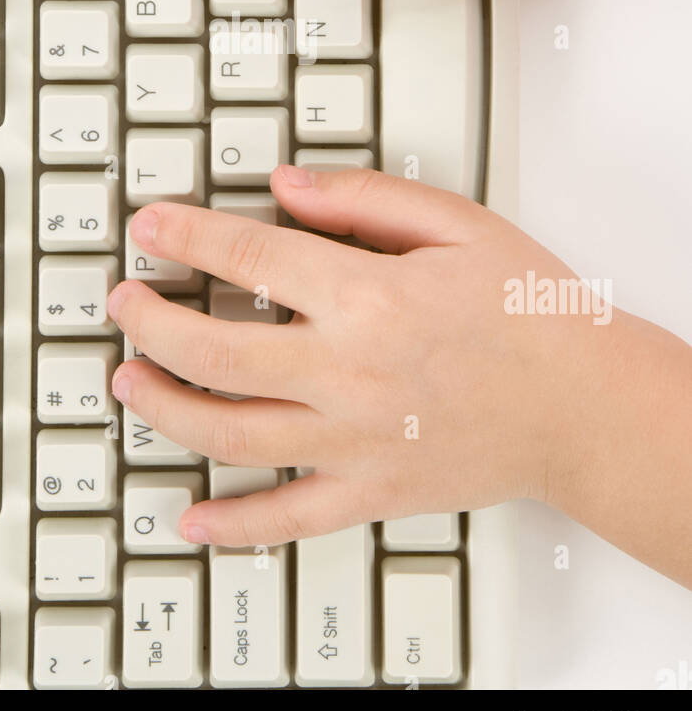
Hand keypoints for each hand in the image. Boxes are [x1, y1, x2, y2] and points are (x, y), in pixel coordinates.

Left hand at [106, 166, 619, 547]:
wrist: (586, 405)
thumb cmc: (531, 311)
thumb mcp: (456, 224)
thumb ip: (363, 200)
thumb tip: (285, 186)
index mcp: (367, 298)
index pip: (245, 256)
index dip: (184, 235)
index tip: (150, 225)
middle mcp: (348, 373)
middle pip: (212, 351)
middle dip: (148, 322)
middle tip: (123, 302)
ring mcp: (354, 441)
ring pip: (227, 432)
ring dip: (162, 408)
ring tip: (128, 382)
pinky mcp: (371, 491)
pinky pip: (286, 518)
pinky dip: (231, 524)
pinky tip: (191, 515)